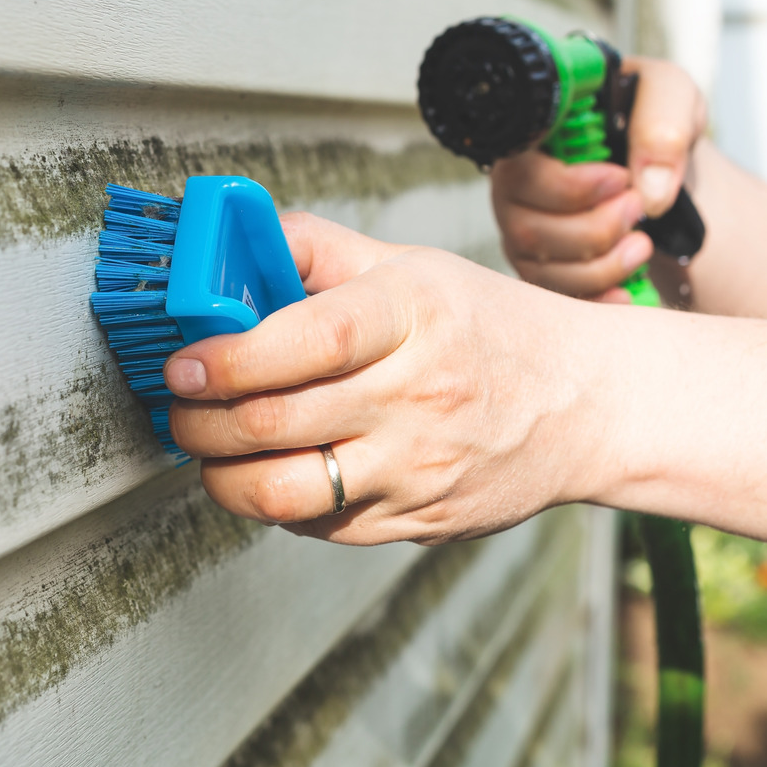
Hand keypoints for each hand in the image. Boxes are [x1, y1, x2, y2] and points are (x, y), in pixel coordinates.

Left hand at [162, 213, 608, 545]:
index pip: (310, 339)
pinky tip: (273, 474)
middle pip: (278, 421)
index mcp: (414, 315)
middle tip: (179, 407)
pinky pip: (319, 527)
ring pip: (285, 492)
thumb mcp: (412, 267)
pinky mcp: (418, 521)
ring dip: (222, 475)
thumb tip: (228, 239)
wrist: (587, 406)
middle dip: (200, 421)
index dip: (232, 356)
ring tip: (210, 450)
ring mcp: (420, 467)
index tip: (184, 365)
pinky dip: (276, 505)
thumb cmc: (489, 328)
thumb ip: (316, 251)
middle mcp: (419, 394)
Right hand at [490, 57, 706, 302]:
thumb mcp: (670, 97)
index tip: (620, 179)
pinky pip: (555, 298)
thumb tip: (650, 191)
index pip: (521, 172)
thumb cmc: (653, 122)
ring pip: (541, 268)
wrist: (662, 163)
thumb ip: (663, 124)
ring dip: (602, 265)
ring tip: (643, 244)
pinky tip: (628, 292)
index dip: (568, 187)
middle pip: (528, 228)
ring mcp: (523, 230)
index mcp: (533, 138)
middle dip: (595, 229)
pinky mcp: (542, 267)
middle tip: (640, 208)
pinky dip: (596, 300)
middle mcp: (515, 187)